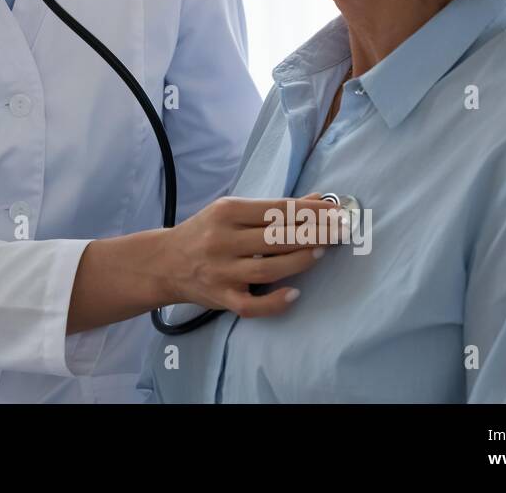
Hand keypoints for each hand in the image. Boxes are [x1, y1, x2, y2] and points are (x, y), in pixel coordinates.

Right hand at [161, 193, 339, 317]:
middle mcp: (222, 240)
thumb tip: (318, 200)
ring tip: (322, 251)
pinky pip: (251, 304)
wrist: (164, 262)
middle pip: (277, 237)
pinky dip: (274, 301)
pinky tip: (294, 294)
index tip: (336, 211)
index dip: (311, 211)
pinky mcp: (221, 297)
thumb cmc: (205, 233)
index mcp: (226, 212)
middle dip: (314, 232)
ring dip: (300, 260)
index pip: (277, 210)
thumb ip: (273, 209)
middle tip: (341, 231)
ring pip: (269, 268)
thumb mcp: (232, 212)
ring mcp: (221, 271)